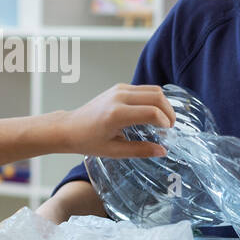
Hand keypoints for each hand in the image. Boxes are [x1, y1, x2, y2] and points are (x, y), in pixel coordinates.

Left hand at [58, 84, 174, 157]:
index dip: (164, 122)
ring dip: (163, 104)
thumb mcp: (114, 151)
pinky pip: (144, 89)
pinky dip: (153, 99)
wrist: (70, 127)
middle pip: (156, 96)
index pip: (151, 113)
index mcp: (117, 114)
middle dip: (169, 111)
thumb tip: (162, 151)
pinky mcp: (119, 87)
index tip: (166, 133)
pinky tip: (153, 113)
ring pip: (153, 90)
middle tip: (170, 126)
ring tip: (164, 120)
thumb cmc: (88, 141)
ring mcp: (119, 89)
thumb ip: (140, 150)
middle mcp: (119, 97)